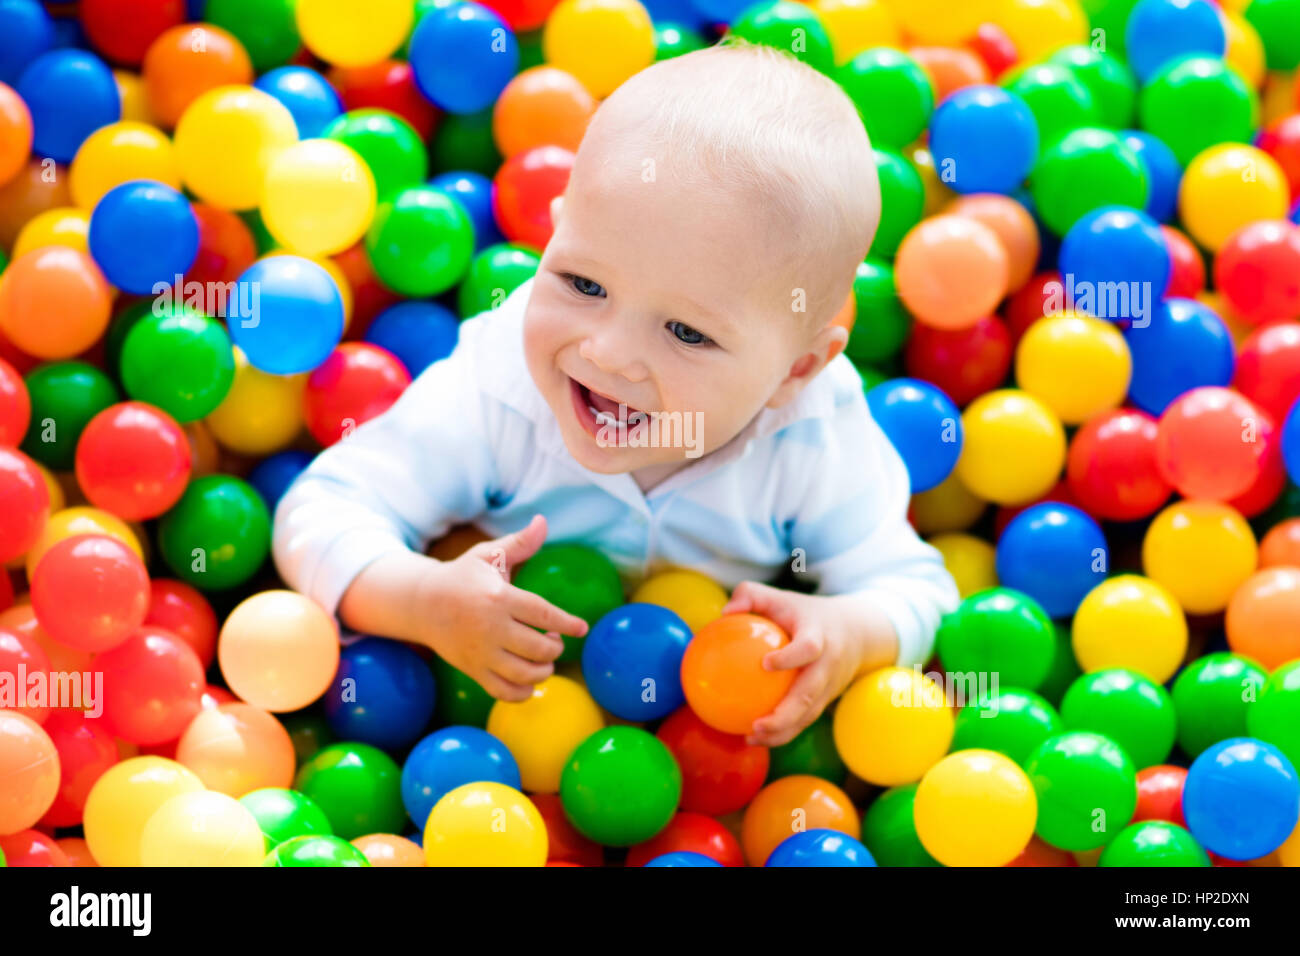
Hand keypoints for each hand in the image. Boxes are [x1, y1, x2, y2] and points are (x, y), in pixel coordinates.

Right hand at [414, 514, 587, 701]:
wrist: (422, 604)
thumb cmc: (463, 577)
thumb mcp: (488, 555)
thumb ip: (520, 543)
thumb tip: (543, 521)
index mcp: (498, 597)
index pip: (543, 614)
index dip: (567, 623)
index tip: (582, 628)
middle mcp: (490, 628)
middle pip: (538, 648)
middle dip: (556, 647)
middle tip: (554, 638)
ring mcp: (480, 653)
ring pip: (524, 674)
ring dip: (544, 670)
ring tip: (544, 657)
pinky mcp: (473, 670)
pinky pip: (504, 692)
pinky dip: (524, 691)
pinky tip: (530, 678)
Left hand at [721, 581, 893, 747]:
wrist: (858, 632)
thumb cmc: (806, 613)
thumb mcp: (782, 597)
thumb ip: (751, 595)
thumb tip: (724, 613)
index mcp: (819, 636)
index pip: (808, 648)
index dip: (791, 657)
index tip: (766, 664)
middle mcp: (828, 664)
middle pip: (810, 694)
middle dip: (785, 714)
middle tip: (756, 725)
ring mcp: (830, 686)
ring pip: (809, 714)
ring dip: (783, 731)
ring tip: (751, 737)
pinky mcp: (827, 699)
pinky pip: (806, 719)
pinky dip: (784, 732)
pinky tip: (757, 737)